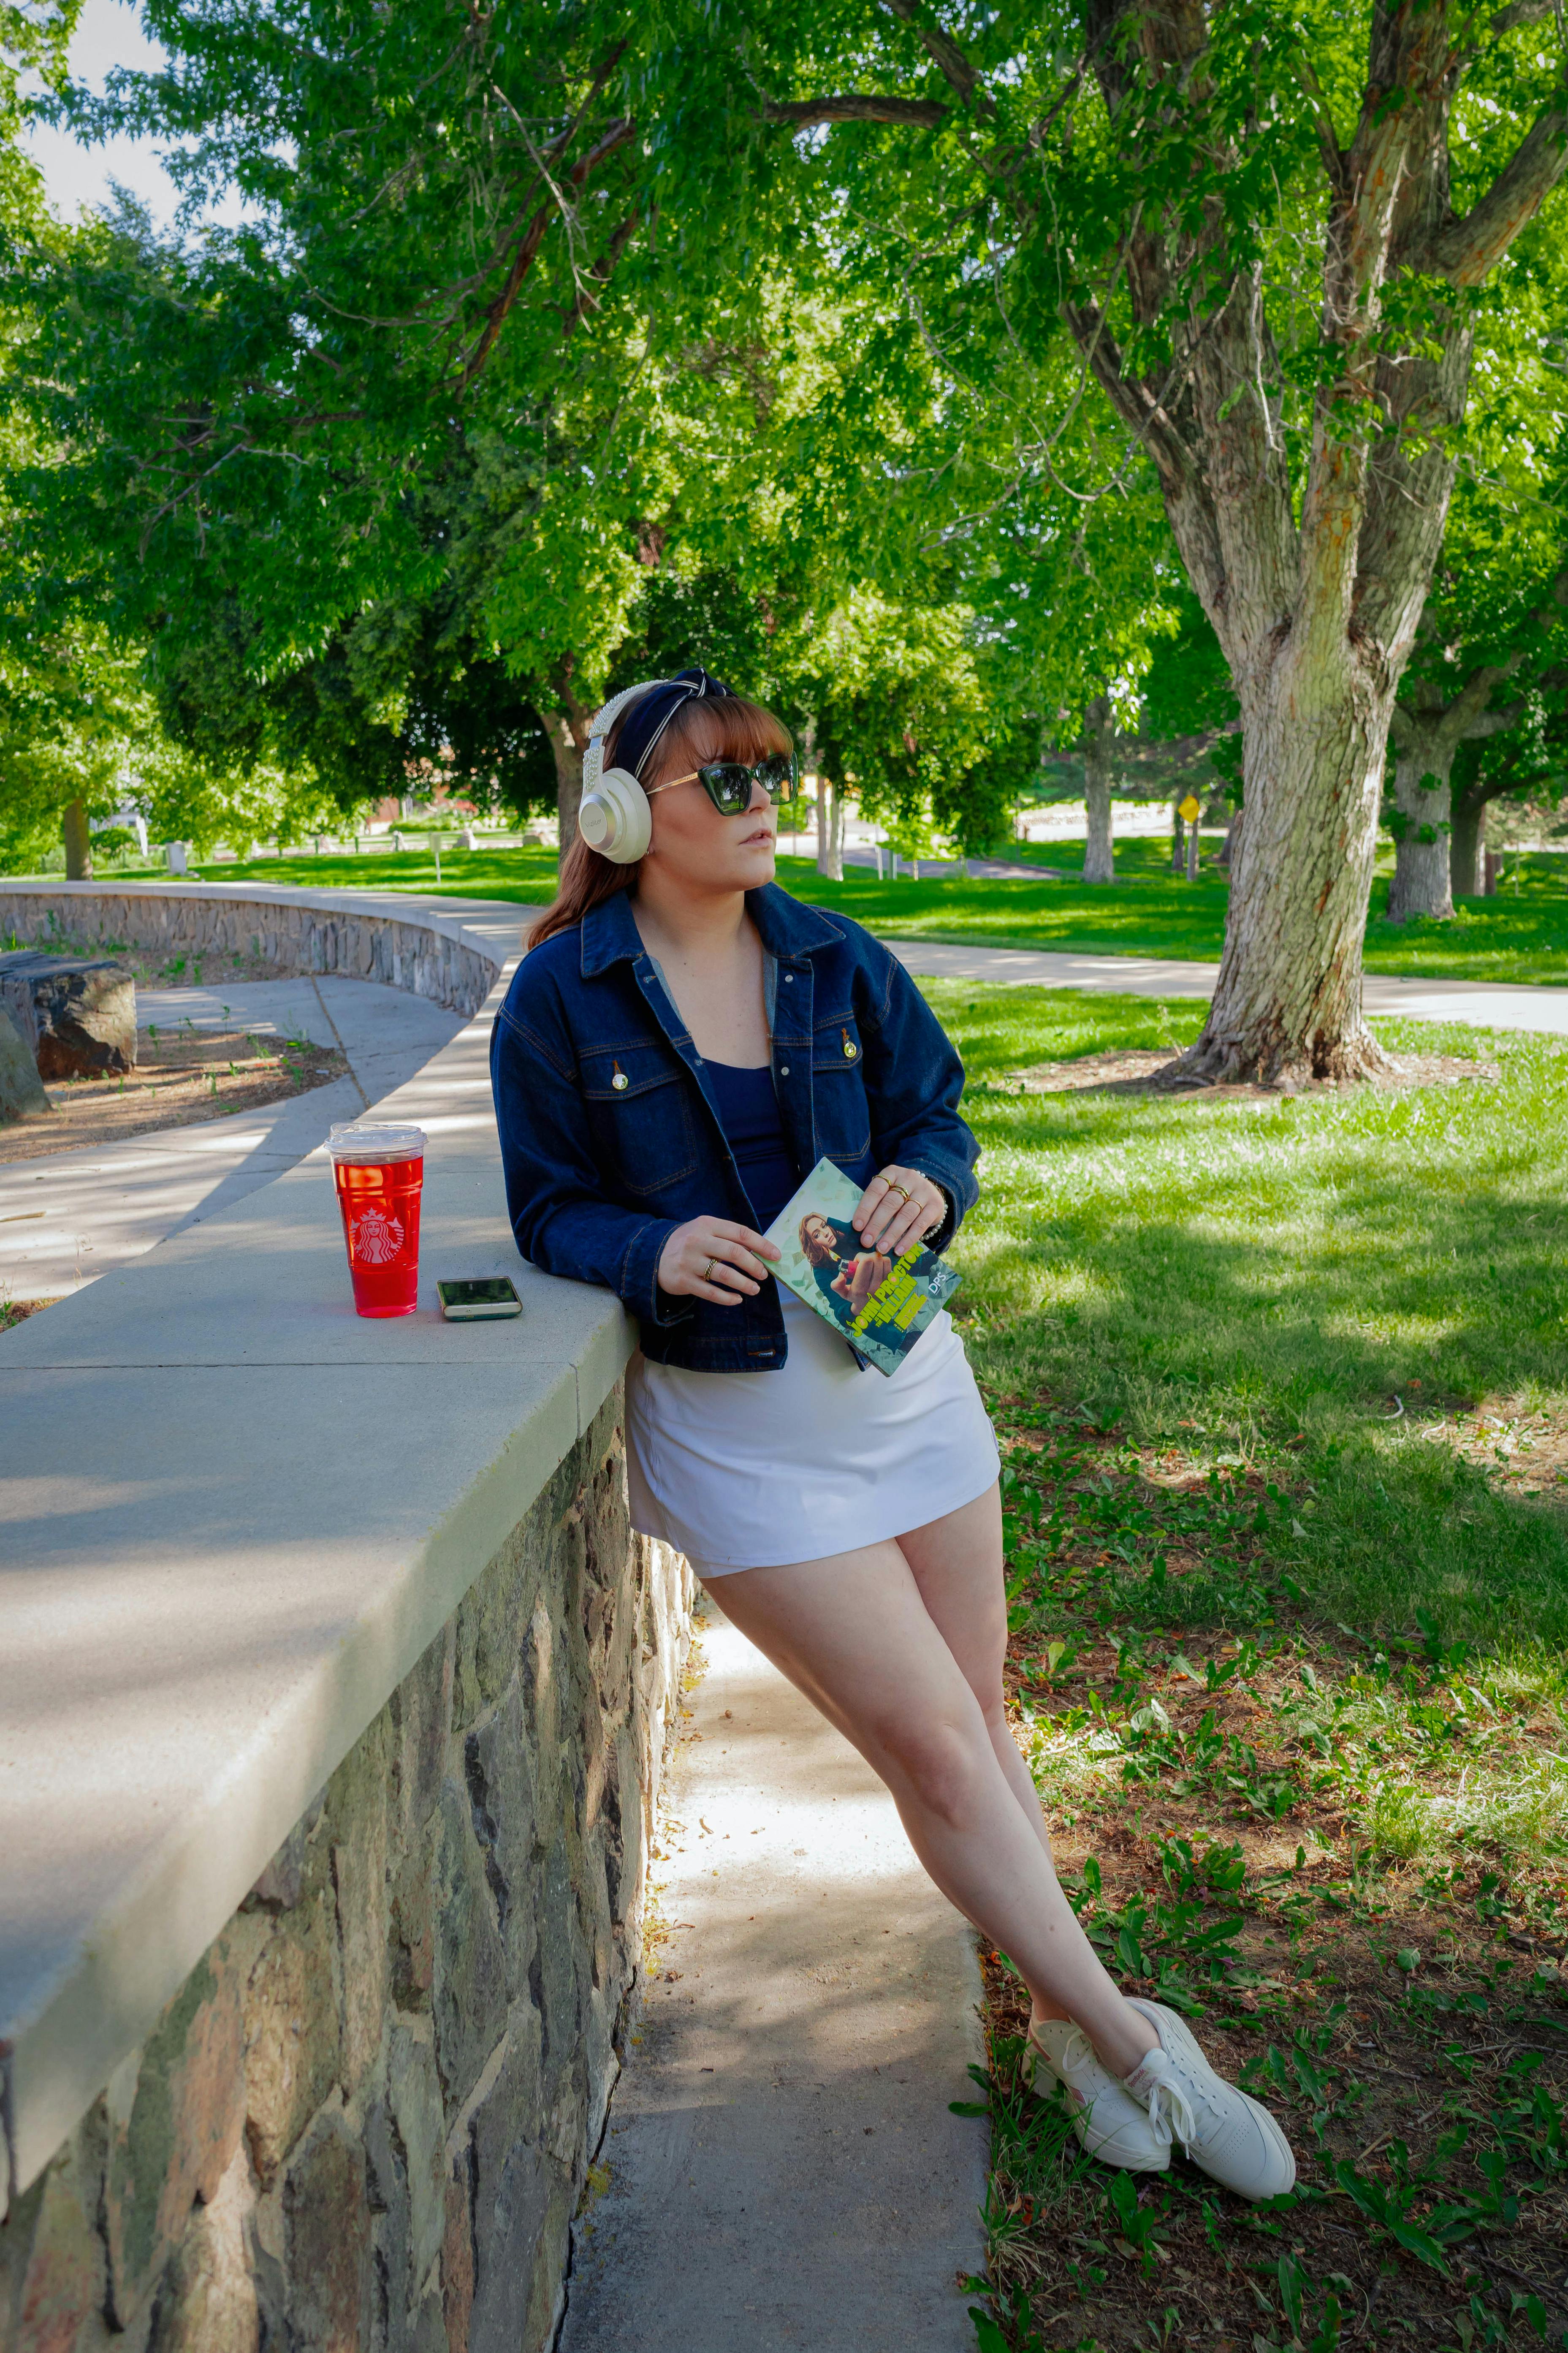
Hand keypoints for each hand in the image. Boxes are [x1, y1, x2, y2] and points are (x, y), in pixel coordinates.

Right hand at [657, 1215, 779, 1305]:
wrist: (655, 1256)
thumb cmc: (690, 1243)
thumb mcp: (706, 1231)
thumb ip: (729, 1237)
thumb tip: (761, 1251)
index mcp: (707, 1224)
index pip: (740, 1233)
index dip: (761, 1245)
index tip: (775, 1256)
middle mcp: (697, 1240)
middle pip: (734, 1253)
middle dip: (754, 1265)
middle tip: (764, 1275)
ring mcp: (688, 1261)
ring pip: (724, 1274)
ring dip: (744, 1283)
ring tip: (755, 1289)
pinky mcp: (683, 1281)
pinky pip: (710, 1292)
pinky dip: (727, 1297)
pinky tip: (737, 1299)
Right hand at [847, 1250, 891, 1313]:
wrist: (869, 1308)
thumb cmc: (854, 1295)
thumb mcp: (842, 1292)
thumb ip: (836, 1284)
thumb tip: (841, 1275)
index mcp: (860, 1289)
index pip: (867, 1262)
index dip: (860, 1257)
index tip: (856, 1262)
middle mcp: (875, 1288)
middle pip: (876, 1258)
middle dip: (868, 1256)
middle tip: (863, 1263)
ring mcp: (886, 1286)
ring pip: (885, 1260)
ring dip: (877, 1259)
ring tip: (871, 1266)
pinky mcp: (893, 1285)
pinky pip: (890, 1265)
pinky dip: (883, 1263)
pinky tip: (878, 1269)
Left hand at [852, 1164, 945, 1257]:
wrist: (930, 1192)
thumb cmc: (901, 1195)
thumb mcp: (888, 1192)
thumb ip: (876, 1205)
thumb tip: (861, 1229)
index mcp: (892, 1173)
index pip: (876, 1190)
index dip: (865, 1208)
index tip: (857, 1226)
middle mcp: (909, 1178)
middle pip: (890, 1203)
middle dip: (876, 1224)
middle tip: (866, 1241)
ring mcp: (924, 1191)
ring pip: (906, 1215)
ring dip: (892, 1234)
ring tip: (881, 1248)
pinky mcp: (935, 1205)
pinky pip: (921, 1225)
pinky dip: (908, 1239)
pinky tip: (899, 1250)